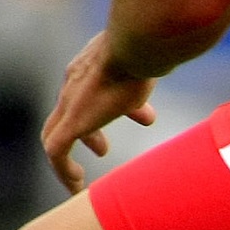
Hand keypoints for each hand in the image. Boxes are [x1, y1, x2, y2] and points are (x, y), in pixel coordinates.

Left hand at [43, 32, 158, 192]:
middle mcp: (74, 83)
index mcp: (91, 67)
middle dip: (85, 133)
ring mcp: (70, 102)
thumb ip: (154, 62)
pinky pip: (57, 152)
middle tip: (103, 150)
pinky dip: (62, 170)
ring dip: (67, 157)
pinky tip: (77, 187)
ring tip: (79, 178)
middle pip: (67, 112)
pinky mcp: (73, 121)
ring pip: (55, 134)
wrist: (137, 42)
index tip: (126, 118)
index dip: (102, 108)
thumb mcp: (150, 58)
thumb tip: (174, 57)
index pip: (89, 89)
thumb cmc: (151, 47)